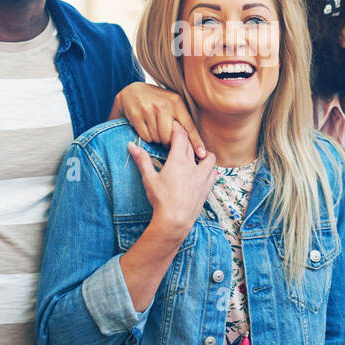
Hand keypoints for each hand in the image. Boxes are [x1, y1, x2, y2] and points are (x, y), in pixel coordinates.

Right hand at [111, 83, 206, 158]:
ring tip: (154, 131)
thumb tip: (193, 143)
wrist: (132, 91)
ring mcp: (149, 108)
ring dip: (156, 139)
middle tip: (164, 139)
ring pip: (157, 137)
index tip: (202, 154)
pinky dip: (147, 137)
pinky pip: (146, 136)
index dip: (196, 141)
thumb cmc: (157, 102)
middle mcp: (164, 104)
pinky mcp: (137, 114)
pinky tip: (146, 129)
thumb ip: (182, 119)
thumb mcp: (172, 104)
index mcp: (177, 102)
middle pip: (170, 136)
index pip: (189, 126)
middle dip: (167, 142)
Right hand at [128, 123, 216, 247]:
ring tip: (195, 156)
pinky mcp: (206, 188)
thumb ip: (142, 160)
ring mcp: (202, 177)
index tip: (174, 123)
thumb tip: (131, 145)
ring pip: (209, 157)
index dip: (177, 128)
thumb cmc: (161, 199)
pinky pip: (213, 173)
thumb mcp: (148, 178)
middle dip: (186, 138)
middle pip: (192, 145)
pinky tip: (203, 172)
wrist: (175, 221)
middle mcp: (193, 165)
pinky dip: (209, 169)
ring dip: (203, 153)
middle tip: (179, 137)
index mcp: (179, 160)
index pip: (180, 136)